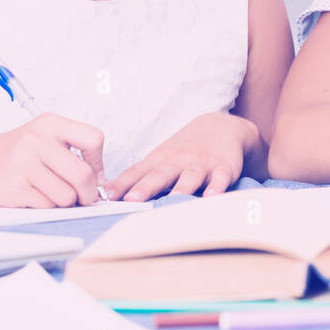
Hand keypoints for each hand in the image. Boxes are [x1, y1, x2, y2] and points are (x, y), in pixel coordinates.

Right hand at [0, 112, 105, 207]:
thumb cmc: (17, 154)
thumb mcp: (45, 138)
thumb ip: (74, 152)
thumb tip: (102, 183)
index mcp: (50, 124)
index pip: (93, 139)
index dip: (98, 162)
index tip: (93, 172)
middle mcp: (36, 140)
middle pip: (83, 175)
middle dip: (89, 193)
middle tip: (84, 197)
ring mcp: (23, 164)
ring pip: (66, 196)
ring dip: (65, 201)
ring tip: (51, 192)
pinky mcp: (14, 188)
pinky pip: (48, 206)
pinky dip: (47, 206)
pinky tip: (34, 195)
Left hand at [105, 112, 252, 201]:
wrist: (219, 127)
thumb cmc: (182, 151)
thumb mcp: (159, 160)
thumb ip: (137, 178)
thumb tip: (106, 196)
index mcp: (158, 160)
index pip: (136, 172)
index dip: (121, 184)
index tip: (105, 196)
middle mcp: (177, 161)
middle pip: (160, 174)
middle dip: (146, 187)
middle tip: (132, 200)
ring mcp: (201, 164)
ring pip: (190, 176)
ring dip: (181, 188)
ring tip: (172, 201)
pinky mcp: (223, 168)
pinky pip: (220, 178)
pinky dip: (217, 187)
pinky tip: (212, 196)